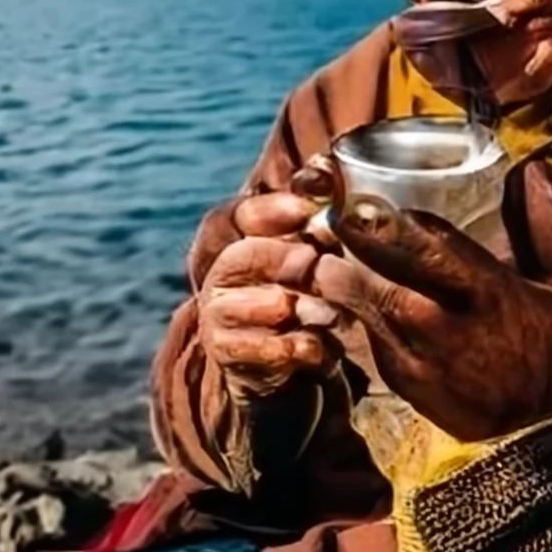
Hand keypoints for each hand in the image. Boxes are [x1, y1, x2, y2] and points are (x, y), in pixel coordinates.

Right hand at [196, 161, 344, 403]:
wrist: (281, 377)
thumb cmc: (300, 305)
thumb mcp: (308, 264)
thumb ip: (312, 226)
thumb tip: (327, 175)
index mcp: (234, 245)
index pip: (238, 216)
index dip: (271, 210)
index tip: (306, 210)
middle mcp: (218, 277)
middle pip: (243, 257)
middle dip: (284, 258)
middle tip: (315, 262)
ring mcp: (219, 318)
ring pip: (260, 304)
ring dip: (302, 308)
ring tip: (332, 316)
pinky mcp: (230, 358)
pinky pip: (267, 350)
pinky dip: (303, 350)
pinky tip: (326, 352)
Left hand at [313, 196, 551, 440]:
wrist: (529, 432)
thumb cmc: (541, 350)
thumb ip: (548, 230)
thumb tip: (539, 172)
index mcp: (481, 286)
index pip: (421, 234)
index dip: (384, 210)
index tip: (360, 190)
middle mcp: (439, 314)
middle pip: (375, 256)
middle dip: (346, 228)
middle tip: (331, 208)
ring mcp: (411, 346)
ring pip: (352, 291)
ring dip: (334, 264)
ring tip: (325, 245)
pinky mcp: (393, 371)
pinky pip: (356, 325)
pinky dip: (341, 302)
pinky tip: (335, 283)